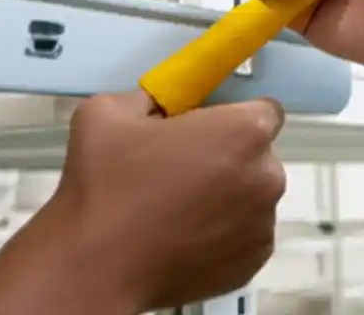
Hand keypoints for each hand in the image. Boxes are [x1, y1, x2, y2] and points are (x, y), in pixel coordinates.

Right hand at [0, 91, 286, 312]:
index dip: (233, 116)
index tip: (204, 127)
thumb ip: (148, 97)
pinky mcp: (252, 263)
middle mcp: (266, 177)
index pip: (264, 110)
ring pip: (250, 197)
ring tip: (175, 207)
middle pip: (258, 155)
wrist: (96, 267)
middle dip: (228, 156)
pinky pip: (243, 235)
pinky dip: (222, 232)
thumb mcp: (109, 112)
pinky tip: (181, 234)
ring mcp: (262, 225)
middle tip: (180, 167)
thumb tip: (159, 104)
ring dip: (225, 196)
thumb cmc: (106, 186)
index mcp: (243, 132)